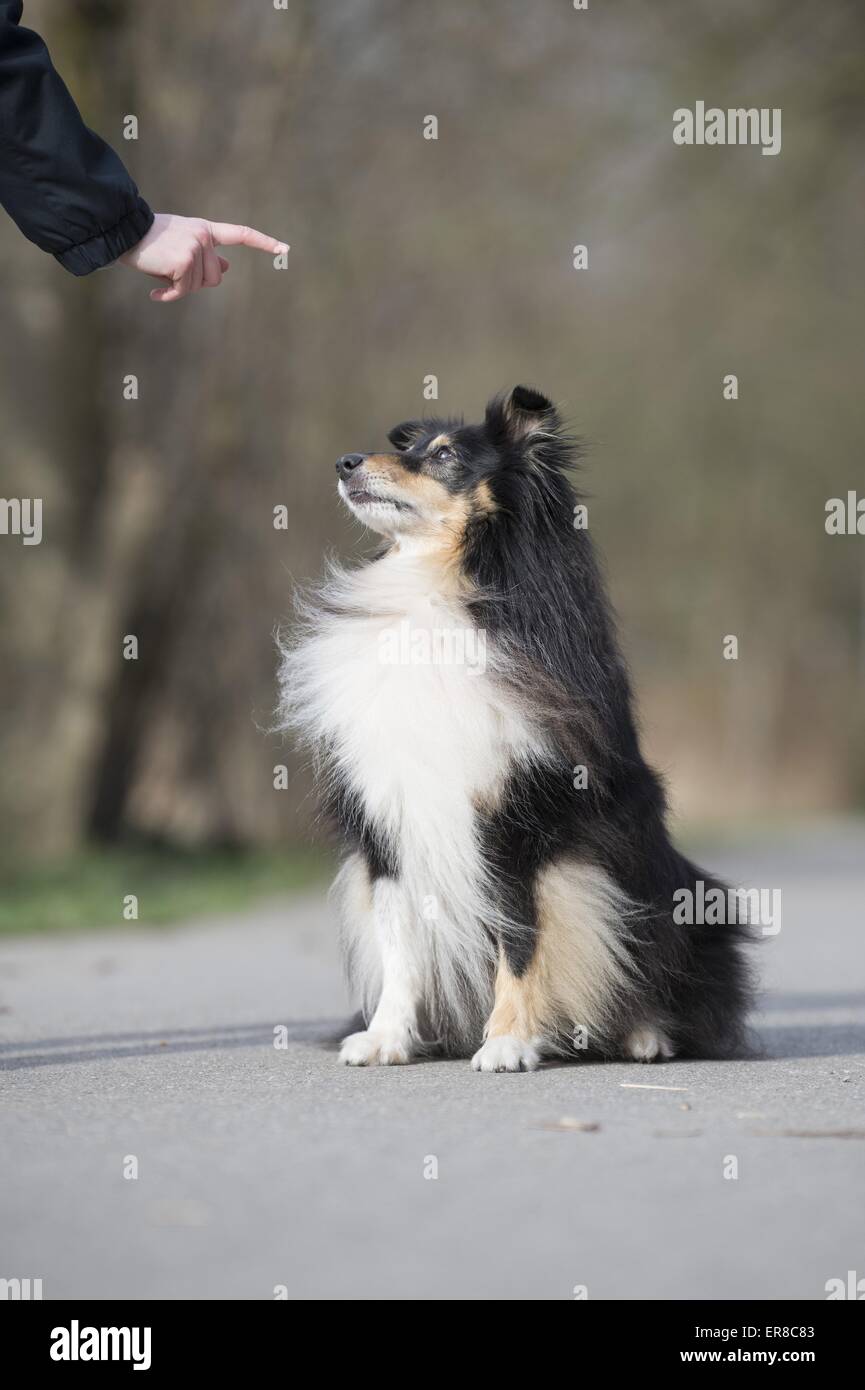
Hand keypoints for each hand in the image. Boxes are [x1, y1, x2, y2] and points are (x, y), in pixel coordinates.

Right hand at [118, 212, 287, 301]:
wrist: (125, 234)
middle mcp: (204, 237)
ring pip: (199, 286)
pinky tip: (155, 294)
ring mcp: (195, 247)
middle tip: (171, 270)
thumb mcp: (182, 244)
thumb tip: (226, 268)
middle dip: (194, 282)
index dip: (263, 243)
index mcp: (206, 230)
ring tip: (161, 272)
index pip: (241, 234)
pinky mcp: (184, 261)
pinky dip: (169, 296)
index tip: (285, 249)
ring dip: (179, 287)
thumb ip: (206, 255)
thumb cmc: (151, 241)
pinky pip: (183, 291)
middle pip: (215, 278)